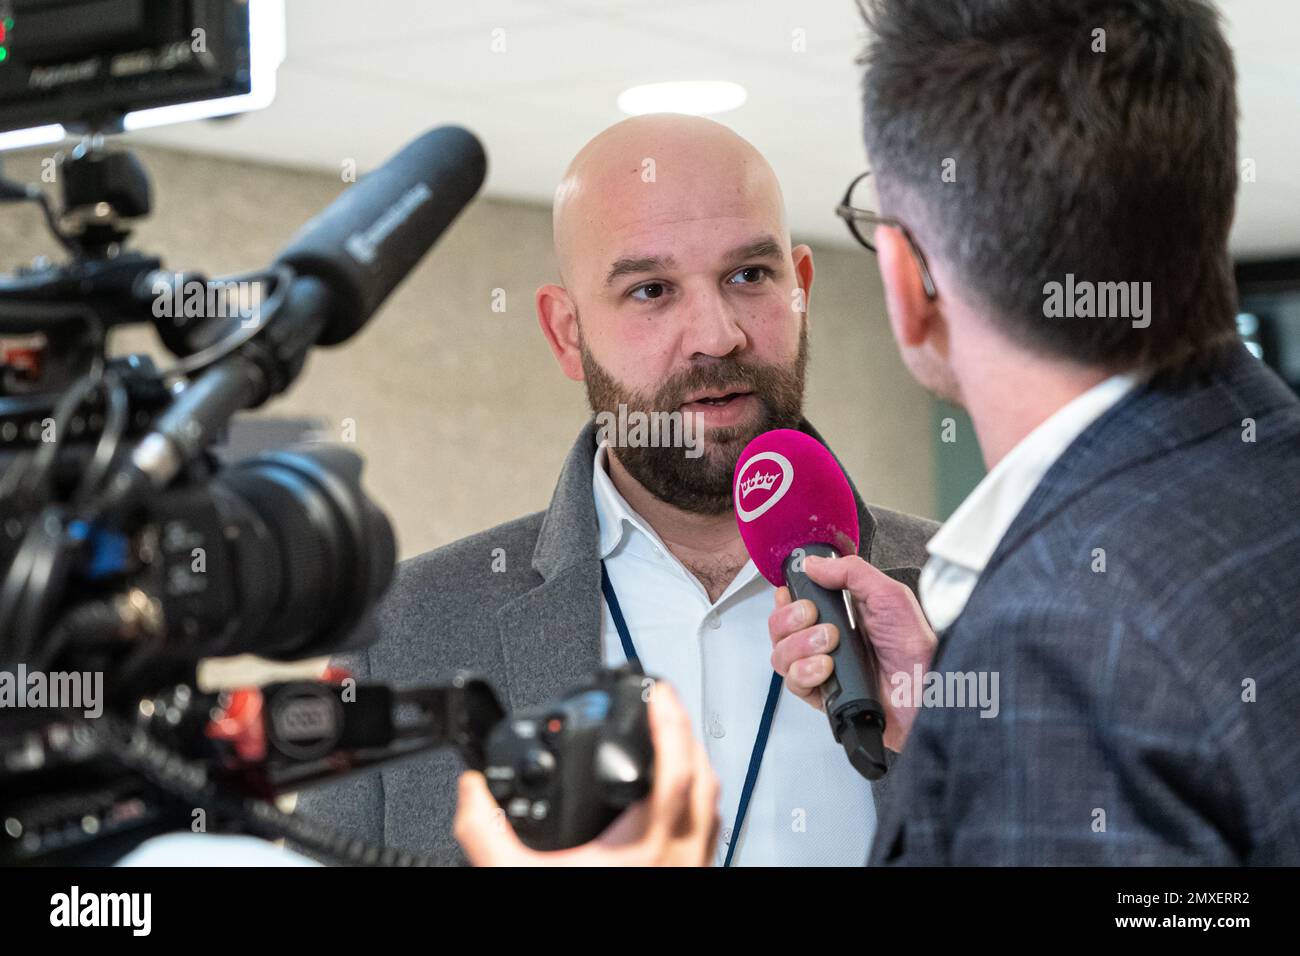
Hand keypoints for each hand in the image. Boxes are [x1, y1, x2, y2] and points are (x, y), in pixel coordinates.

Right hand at [453, 681, 719, 865]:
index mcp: (647, 846)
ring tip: (671, 742)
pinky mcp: (691, 885)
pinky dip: (695, 805)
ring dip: (695, 766)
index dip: (670, 722)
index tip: (658, 693)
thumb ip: (487, 833)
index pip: (677, 767)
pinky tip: (673, 804)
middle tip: (665, 705)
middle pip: (705, 778)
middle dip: (686, 732)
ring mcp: (692, 873)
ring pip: (713, 806)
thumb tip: (471, 793)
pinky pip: (708, 835)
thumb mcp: (517, 879)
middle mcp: (681, 858)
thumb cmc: (578, 938)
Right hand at [768, 554, 936, 751]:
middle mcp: (826, 640)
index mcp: (841, 614)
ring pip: (780, 653)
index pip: (795, 601)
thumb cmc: (916, 650)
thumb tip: (813, 563)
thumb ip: (852, 572)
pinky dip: (805, 672)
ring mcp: (820, 667)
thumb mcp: (889, 596)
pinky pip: (792, 682)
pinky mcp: (821, 695)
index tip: (791, 591)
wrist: (925, 695)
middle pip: (779, 626)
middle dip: (791, 618)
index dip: (787, 596)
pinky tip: (826, 668)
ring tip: (829, 644)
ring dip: (799, 644)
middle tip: (814, 617)